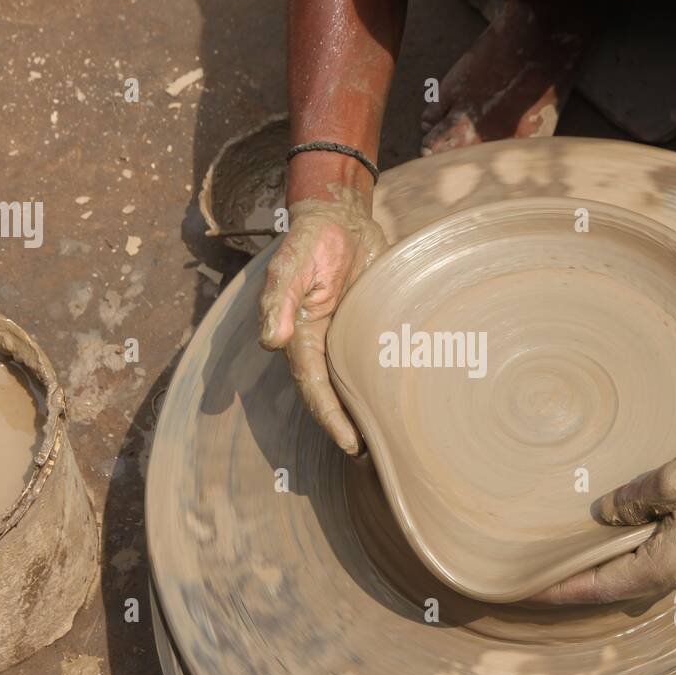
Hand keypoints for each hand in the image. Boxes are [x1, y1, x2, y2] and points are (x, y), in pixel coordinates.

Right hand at [258, 185, 385, 454]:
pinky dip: (385, 382)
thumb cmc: (310, 240)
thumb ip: (279, 300)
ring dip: (367, 411)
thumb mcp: (292, 264)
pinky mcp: (370, 325)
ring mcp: (347, 336)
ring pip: (355, 382)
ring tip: (389, 441)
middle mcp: (323, 342)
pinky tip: (405, 400)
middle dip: (348, 427)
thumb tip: (270, 342)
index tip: (349, 443)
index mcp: (301, 334)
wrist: (340, 217)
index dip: (330, 417)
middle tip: (371, 457)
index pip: (314, 386)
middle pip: (334, 394)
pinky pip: (377, 359)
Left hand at [530, 437, 675, 603]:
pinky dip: (624, 549)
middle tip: (533, 571)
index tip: (523, 591)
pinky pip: (653, 555)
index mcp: (667, 567)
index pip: (598, 587)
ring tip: (562, 552)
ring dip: (599, 565)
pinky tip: (608, 530)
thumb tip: (601, 514)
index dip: (558, 590)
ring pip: (633, 570)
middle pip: (612, 586)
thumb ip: (632, 499)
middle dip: (573, 581)